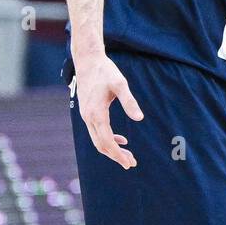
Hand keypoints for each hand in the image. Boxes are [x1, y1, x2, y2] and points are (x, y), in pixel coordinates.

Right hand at [75, 54, 142, 168]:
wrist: (87, 61)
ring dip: (112, 149)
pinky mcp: (87, 112)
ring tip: (128, 155)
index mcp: (96, 114)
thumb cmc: (105, 71)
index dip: (118, 154)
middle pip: (101, 145)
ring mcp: (85, 116)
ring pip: (97, 140)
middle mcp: (88, 118)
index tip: (130, 163)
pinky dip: (107, 139)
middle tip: (132, 163)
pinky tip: (121, 139)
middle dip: (116, 156)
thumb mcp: (120, 84)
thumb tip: (139, 118)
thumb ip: (129, 101)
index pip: (107, 142)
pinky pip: (96, 132)